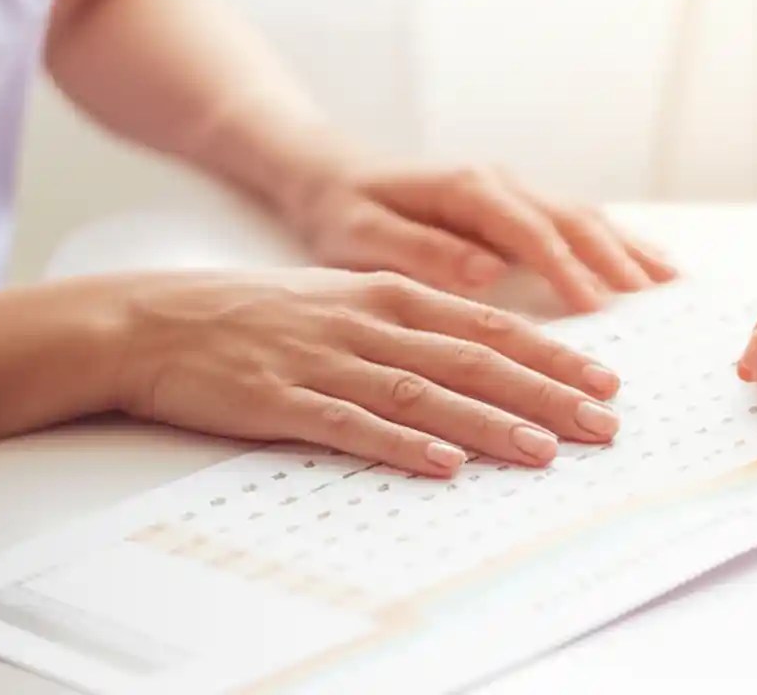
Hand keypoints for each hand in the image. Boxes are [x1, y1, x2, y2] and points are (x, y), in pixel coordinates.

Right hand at [112, 269, 621, 476]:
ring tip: (544, 452)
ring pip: (423, 391)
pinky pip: (350, 424)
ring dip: (489, 422)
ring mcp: (323, 359)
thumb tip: (477, 356)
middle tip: (602, 423)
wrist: (152, 321)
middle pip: (472, 359)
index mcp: (385, 293)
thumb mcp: (339, 299)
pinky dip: (400, 443)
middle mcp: (365, 321)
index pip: (487, 325)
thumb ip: (406, 324)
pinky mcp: (280, 399)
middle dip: (545, 393)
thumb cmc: (254, 314)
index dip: (552, 355)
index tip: (603, 381)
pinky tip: (443, 464)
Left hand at [293, 165, 676, 312]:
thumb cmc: (344, 212)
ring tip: (670, 283)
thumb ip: (422, 251)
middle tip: (651, 302)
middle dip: (614, 260)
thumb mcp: (363, 236)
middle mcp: (498, 182)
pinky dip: (616, 241)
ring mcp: (512, 190)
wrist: (332, 176)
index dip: (565, 267)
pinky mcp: (516, 204)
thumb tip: (486, 270)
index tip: (597, 306)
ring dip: (627, 247)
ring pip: (584, 215)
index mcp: (465, 189)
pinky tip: (646, 264)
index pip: (528, 230)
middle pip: (571, 218)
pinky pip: (576, 220)